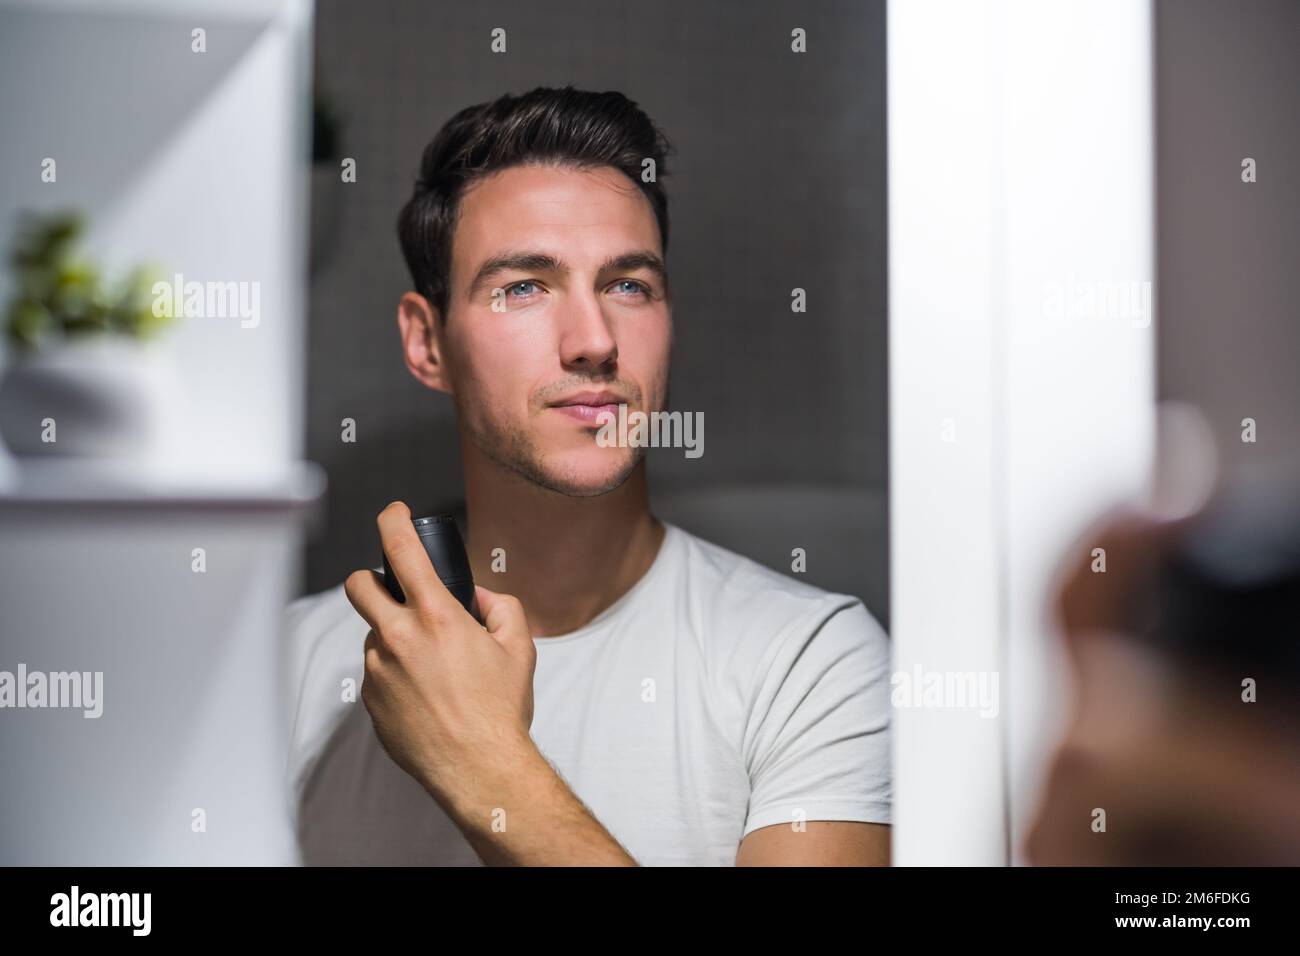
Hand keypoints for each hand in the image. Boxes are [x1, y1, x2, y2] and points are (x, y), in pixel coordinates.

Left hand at [344, 501, 536, 803]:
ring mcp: (379, 671)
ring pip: (373, 635)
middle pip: (358, 585)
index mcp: (437, 617)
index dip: (393, 520)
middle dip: (370, 578)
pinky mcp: (370, 702)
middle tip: (391, 589)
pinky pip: (377, 674)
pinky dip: (395, 674)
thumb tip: (477, 596)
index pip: (400, 549)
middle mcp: (399, 638)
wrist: (479, 768)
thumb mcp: (519, 647)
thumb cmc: (500, 710)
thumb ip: (500, 607)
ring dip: (393, 638)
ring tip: (430, 668)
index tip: (394, 513)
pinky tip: (424, 695)